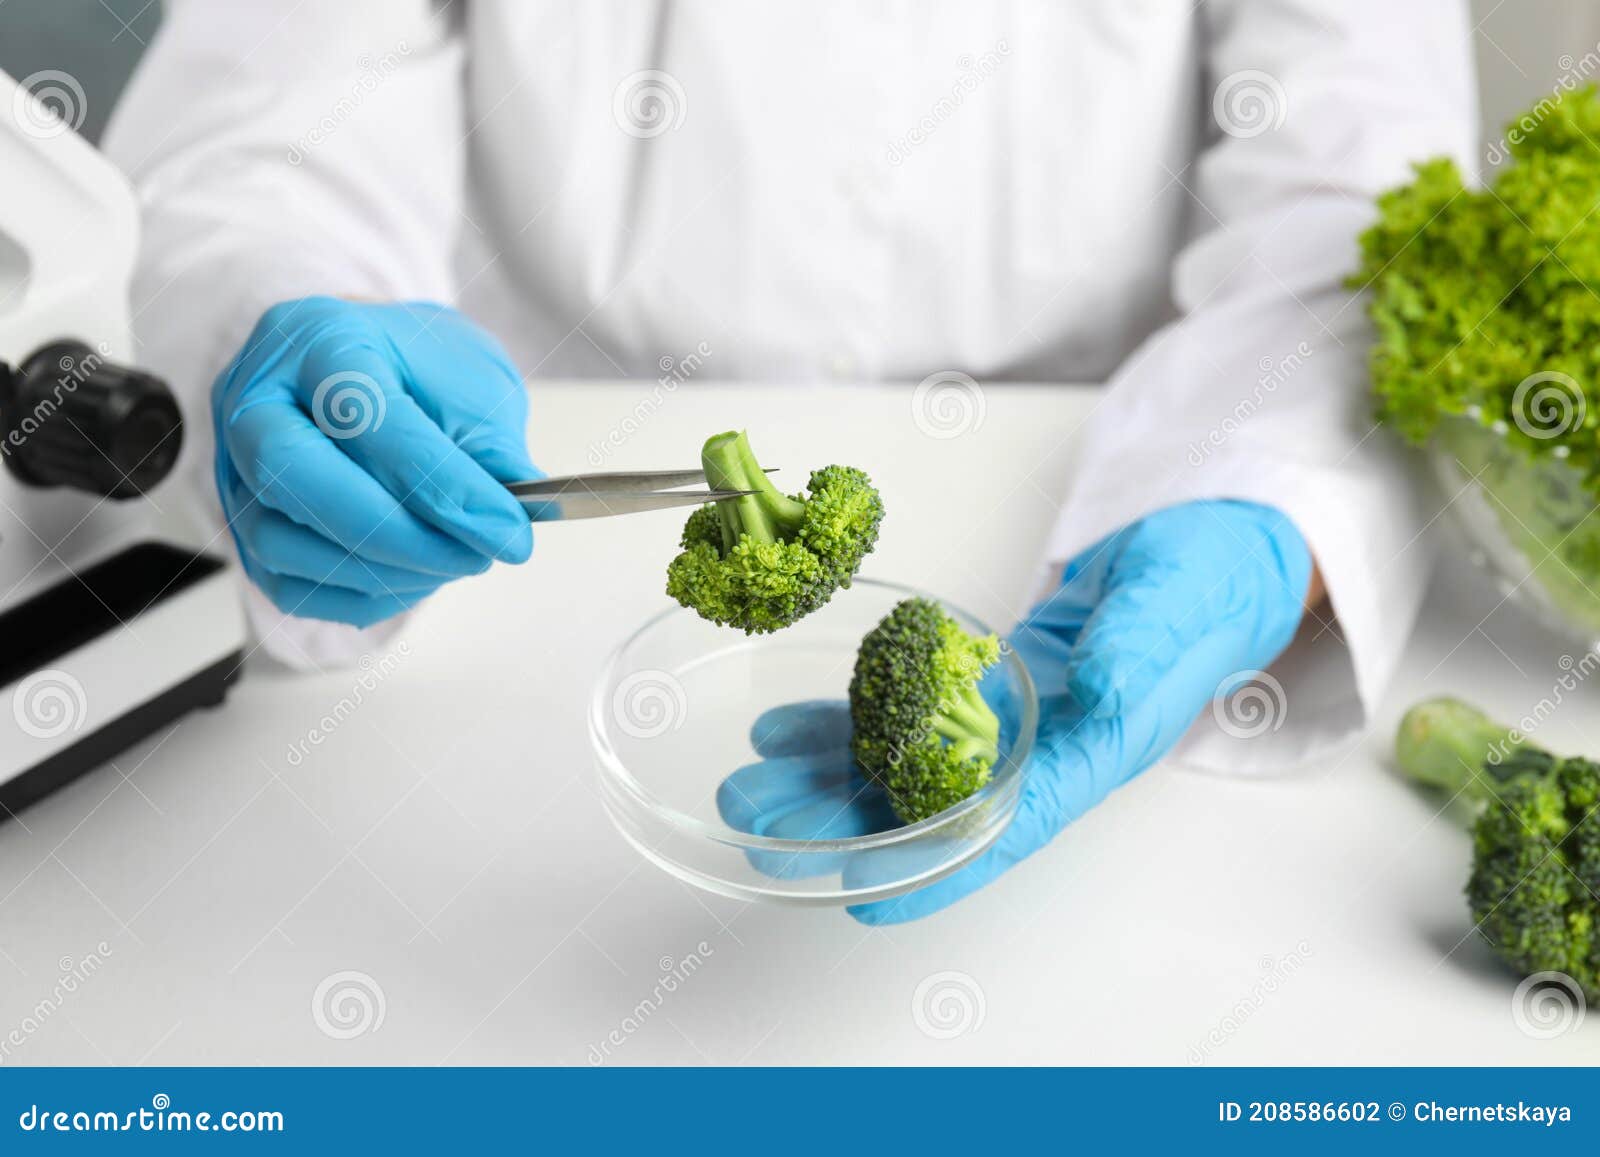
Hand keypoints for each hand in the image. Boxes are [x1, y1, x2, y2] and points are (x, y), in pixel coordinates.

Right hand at [213, 297, 537, 626]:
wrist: (378, 370)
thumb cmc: (424, 374)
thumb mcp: (475, 386)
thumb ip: (490, 449)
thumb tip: (504, 518)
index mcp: (320, 337)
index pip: (363, 414)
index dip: (440, 484)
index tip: (507, 530)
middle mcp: (256, 396)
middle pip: (290, 470)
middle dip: (392, 532)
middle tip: (473, 557)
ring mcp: (234, 464)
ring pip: (280, 541)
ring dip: (382, 571)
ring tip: (453, 560)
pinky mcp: (241, 525)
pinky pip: (288, 584)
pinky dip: (360, 595)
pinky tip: (416, 576)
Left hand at [718, 499, 1312, 922]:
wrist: (1207, 548)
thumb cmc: (1210, 585)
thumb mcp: (1179, 607)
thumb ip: (1136, 650)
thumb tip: (1093, 687)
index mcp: (1092, 752)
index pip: (1004, 828)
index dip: (934, 867)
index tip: (859, 896)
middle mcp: (1040, 748)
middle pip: (929, 804)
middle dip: (845, 822)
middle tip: (761, 830)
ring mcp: (1006, 718)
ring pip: (903, 761)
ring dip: (825, 776)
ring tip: (748, 784)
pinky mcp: (983, 682)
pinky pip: (904, 708)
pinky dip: (844, 718)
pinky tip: (785, 727)